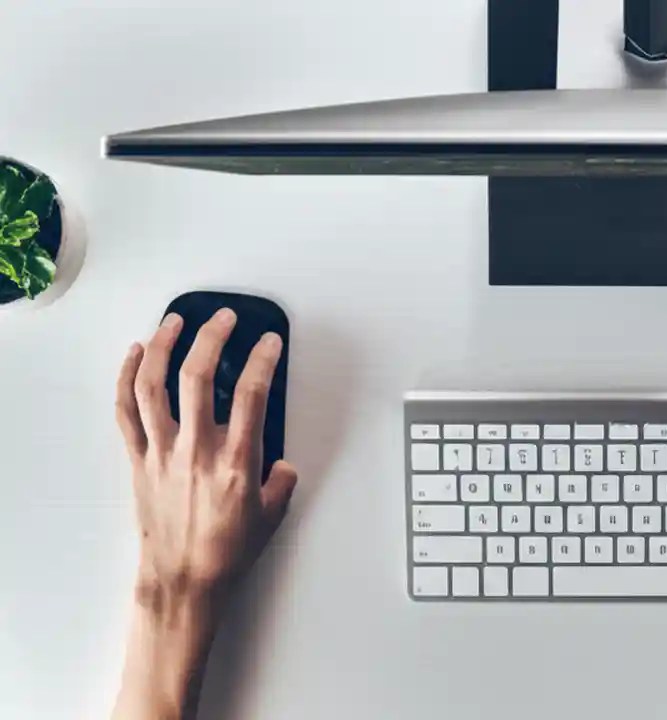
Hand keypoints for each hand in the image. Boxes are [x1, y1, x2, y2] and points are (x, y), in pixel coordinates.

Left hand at [116, 309, 297, 612]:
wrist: (183, 581)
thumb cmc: (225, 553)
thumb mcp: (273, 515)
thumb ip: (282, 480)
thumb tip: (282, 463)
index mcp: (236, 462)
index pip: (251, 395)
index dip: (262, 360)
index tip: (269, 342)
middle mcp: (196, 451)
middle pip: (198, 377)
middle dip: (212, 338)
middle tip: (224, 319)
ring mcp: (163, 453)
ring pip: (154, 386)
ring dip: (164, 346)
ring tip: (175, 322)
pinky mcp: (139, 461)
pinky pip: (126, 410)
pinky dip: (127, 377)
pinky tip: (136, 355)